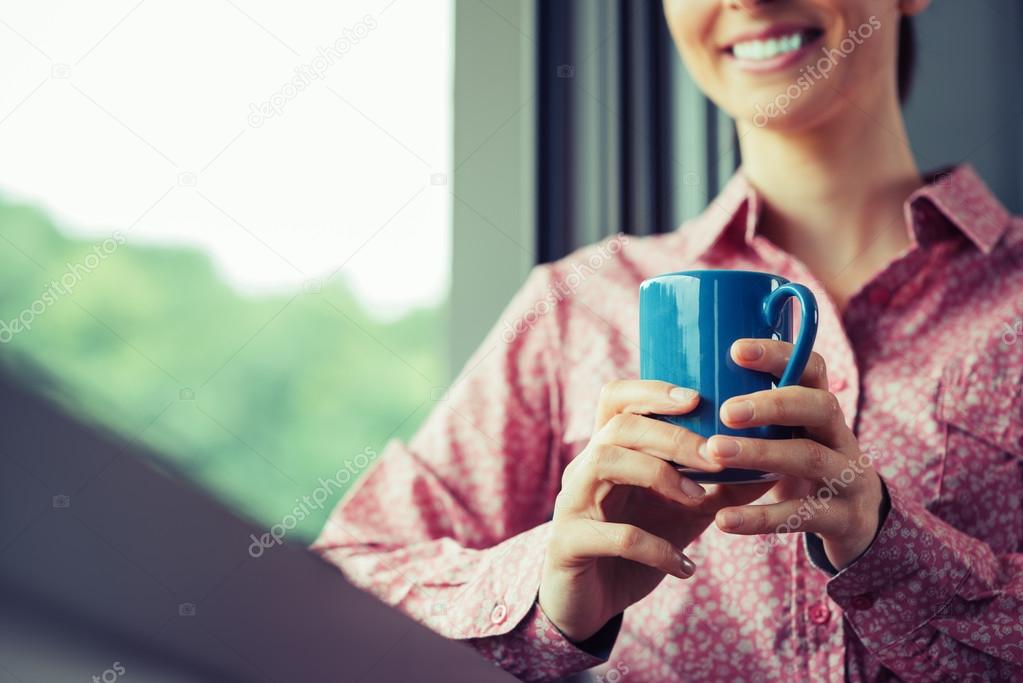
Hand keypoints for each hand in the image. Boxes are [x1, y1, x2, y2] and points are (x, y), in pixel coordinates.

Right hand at [539, 380, 772, 641]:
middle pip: (619, 426)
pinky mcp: (568, 544)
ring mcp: (571, 503)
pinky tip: (685, 566)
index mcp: (607, 451)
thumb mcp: (682, 514)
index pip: (616, 399)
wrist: (588, 602)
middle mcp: (583, 468)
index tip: (696, 398)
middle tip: (716, 456)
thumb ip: (718, 488)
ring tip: (698, 500)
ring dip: (659, 474)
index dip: (652, 390)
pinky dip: (656, 548)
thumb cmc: (634, 549)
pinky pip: (615, 535)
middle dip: (672, 436)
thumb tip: (771, 467)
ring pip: (605, 461)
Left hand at [706, 339, 883, 568]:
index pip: (812, 368)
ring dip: (760, 454)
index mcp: (822, 409)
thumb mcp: (791, 435)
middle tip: (725, 410)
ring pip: (809, 457)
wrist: (858, 524)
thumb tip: (687, 385)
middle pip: (818, 407)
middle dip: (772, 405)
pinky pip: (801, 515)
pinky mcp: (842, 518)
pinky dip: (760, 518)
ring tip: (715, 452)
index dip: (779, 355)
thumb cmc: (805, 467)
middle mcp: (840, 436)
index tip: (736, 350)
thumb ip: (758, 414)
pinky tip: (724, 520)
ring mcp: (847, 477)